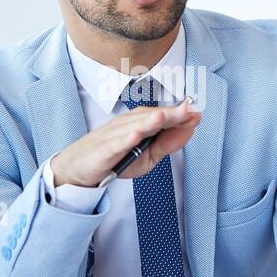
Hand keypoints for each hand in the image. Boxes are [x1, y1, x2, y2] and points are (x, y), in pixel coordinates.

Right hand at [51, 100, 199, 186]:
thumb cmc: (114, 158)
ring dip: (149, 121)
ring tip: (164, 117)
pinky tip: (136, 135)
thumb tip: (189, 130)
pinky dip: (125, 139)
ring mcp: (115, 135)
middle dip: (169, 113)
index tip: (196, 114)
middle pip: (151, 117)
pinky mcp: (103, 149)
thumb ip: (167, 144)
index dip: (180, 115)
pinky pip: (116, 143)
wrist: (79, 167)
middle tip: (187, 109)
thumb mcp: (147, 155)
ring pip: (134, 126)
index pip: (163, 117)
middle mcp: (128, 124)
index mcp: (141, 122)